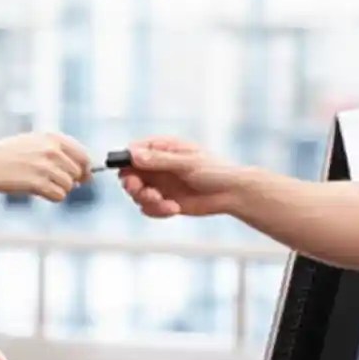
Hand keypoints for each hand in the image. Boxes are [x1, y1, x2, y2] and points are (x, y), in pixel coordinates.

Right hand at [0, 132, 91, 201]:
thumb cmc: (10, 155)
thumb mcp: (35, 142)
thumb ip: (59, 152)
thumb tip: (84, 174)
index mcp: (53, 138)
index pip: (83, 155)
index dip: (86, 168)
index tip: (85, 177)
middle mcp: (52, 150)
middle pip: (77, 173)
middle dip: (71, 181)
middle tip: (55, 182)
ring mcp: (46, 167)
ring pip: (69, 186)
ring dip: (60, 189)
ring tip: (43, 184)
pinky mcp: (39, 183)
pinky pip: (59, 195)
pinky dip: (53, 197)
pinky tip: (40, 191)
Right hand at [118, 137, 243, 217]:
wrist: (232, 193)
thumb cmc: (214, 171)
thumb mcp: (187, 164)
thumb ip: (160, 160)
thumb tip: (133, 155)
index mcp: (161, 148)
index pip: (133, 151)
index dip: (126, 162)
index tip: (130, 174)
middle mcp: (156, 165)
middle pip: (128, 174)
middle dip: (134, 186)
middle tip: (146, 193)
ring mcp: (159, 183)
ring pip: (136, 194)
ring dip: (148, 201)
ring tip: (166, 204)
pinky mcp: (163, 200)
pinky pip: (148, 208)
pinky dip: (157, 211)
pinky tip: (175, 209)